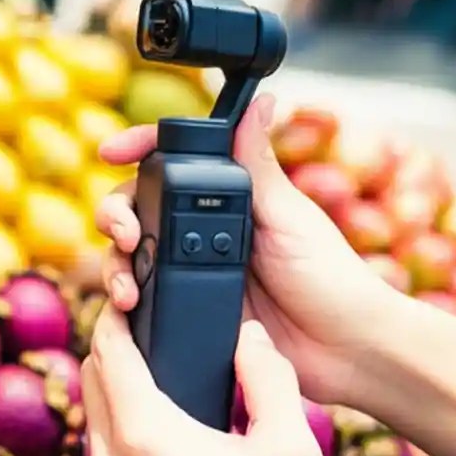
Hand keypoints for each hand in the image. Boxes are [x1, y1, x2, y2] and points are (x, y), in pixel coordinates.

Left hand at [83, 306, 322, 455]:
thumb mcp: (290, 448)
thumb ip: (269, 379)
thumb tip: (250, 336)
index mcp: (145, 433)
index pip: (107, 349)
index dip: (116, 314)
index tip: (132, 295)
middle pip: (91, 377)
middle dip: (114, 345)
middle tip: (149, 328)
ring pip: (94, 417)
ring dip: (116, 388)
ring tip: (160, 374)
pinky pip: (103, 453)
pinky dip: (121, 428)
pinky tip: (163, 428)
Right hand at [94, 94, 398, 404]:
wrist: (346, 353)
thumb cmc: (331, 278)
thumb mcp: (289, 216)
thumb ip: (259, 165)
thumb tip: (261, 102)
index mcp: (229, 199)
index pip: (172, 163)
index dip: (136, 150)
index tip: (110, 151)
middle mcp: (204, 233)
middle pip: (137, 208)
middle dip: (115, 215)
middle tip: (125, 234)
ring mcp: (193, 273)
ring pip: (131, 256)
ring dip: (116, 264)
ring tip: (127, 288)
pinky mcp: (189, 311)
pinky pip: (144, 300)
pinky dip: (128, 301)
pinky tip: (129, 307)